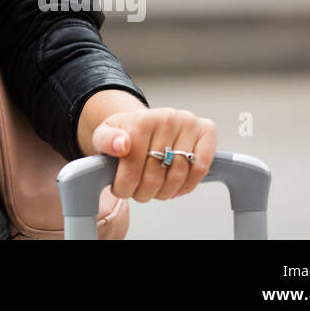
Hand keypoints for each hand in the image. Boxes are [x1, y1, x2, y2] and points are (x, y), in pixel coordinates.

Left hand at [87, 105, 216, 202]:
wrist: (143, 122)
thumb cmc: (125, 133)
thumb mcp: (104, 135)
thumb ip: (106, 140)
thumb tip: (121, 144)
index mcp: (140, 119)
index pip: (133, 166)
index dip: (125, 186)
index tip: (121, 189)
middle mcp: (167, 118)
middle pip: (155, 176)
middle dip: (144, 192)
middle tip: (138, 192)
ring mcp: (188, 123)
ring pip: (178, 176)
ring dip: (164, 192)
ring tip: (154, 191)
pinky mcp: (206, 130)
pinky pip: (200, 168)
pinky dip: (187, 185)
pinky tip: (175, 187)